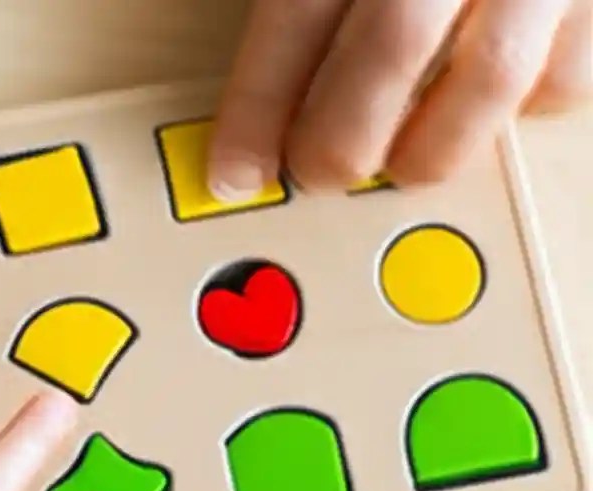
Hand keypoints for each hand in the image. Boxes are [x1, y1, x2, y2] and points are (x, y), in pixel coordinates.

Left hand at [209, 0, 590, 195]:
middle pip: (392, 46)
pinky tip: (479, 110)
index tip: (234, 170)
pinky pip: (565, 70)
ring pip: (493, 75)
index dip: (260, 105)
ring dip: (432, 148)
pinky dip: (519, 108)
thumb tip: (261, 79)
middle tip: (316, 173)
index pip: (297, 15)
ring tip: (398, 166)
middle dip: (341, 138)